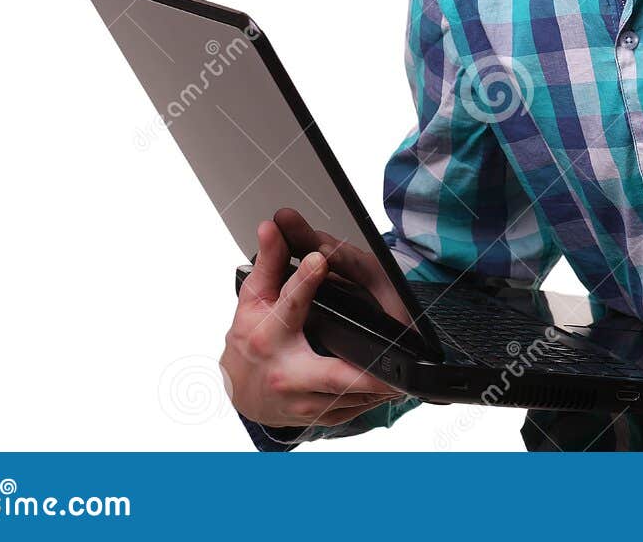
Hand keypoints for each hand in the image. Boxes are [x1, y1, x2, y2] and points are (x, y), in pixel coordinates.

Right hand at [221, 218, 409, 429]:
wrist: (239, 389)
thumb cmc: (249, 338)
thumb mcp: (255, 297)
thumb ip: (271, 262)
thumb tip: (273, 225)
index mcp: (268, 334)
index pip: (289, 303)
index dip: (305, 279)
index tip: (321, 259)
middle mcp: (284, 371)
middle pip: (331, 373)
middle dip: (366, 372)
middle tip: (397, 362)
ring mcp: (300, 401)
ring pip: (349, 396)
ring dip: (378, 385)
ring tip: (404, 373)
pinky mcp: (315, 416)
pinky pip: (351, 410)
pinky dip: (371, 398)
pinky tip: (387, 387)